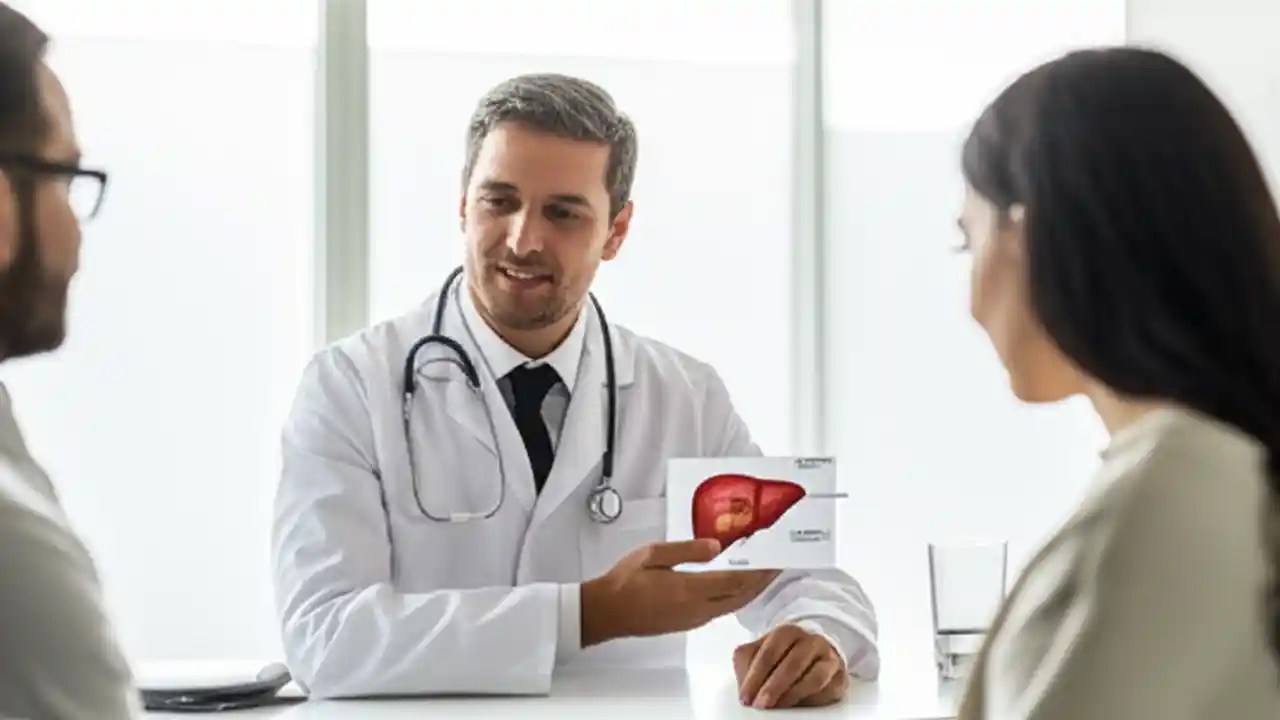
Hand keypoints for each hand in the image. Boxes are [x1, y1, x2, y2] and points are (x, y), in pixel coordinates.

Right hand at [580, 539, 779, 646]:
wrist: (607, 612)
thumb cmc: (625, 580)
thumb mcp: (653, 554)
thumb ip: (687, 550)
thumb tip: (717, 546)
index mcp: (690, 589)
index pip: (736, 580)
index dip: (760, 571)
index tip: (776, 560)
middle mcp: (697, 609)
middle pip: (741, 597)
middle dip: (762, 582)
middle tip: (779, 566)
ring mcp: (694, 619)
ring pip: (733, 606)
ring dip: (751, 591)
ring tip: (763, 575)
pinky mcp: (688, 623)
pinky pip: (721, 610)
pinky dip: (736, 598)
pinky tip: (737, 587)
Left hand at [734, 624, 847, 708]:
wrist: (812, 655)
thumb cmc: (781, 656)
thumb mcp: (758, 654)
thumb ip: (746, 665)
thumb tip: (745, 686)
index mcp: (787, 632)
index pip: (769, 652)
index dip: (755, 676)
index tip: (745, 697)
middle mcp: (811, 641)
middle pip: (793, 663)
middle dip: (774, 687)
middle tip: (760, 704)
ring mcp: (829, 658)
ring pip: (815, 677)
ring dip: (794, 694)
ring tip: (779, 707)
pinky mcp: (840, 677)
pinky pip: (829, 690)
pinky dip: (813, 700)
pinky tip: (799, 706)